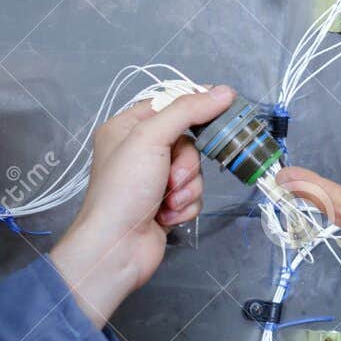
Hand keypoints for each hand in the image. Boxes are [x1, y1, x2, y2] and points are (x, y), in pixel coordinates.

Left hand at [49, 84, 234, 327]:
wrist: (116, 248)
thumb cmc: (124, 189)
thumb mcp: (151, 139)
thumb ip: (187, 111)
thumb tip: (224, 91)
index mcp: (126, 128)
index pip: (169, 105)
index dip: (194, 108)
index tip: (221, 109)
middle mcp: (138, 151)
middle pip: (187, 142)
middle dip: (186, 164)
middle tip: (172, 177)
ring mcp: (152, 180)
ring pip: (193, 170)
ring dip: (186, 188)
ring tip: (167, 202)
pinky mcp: (165, 204)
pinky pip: (192, 194)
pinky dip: (185, 205)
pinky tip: (167, 216)